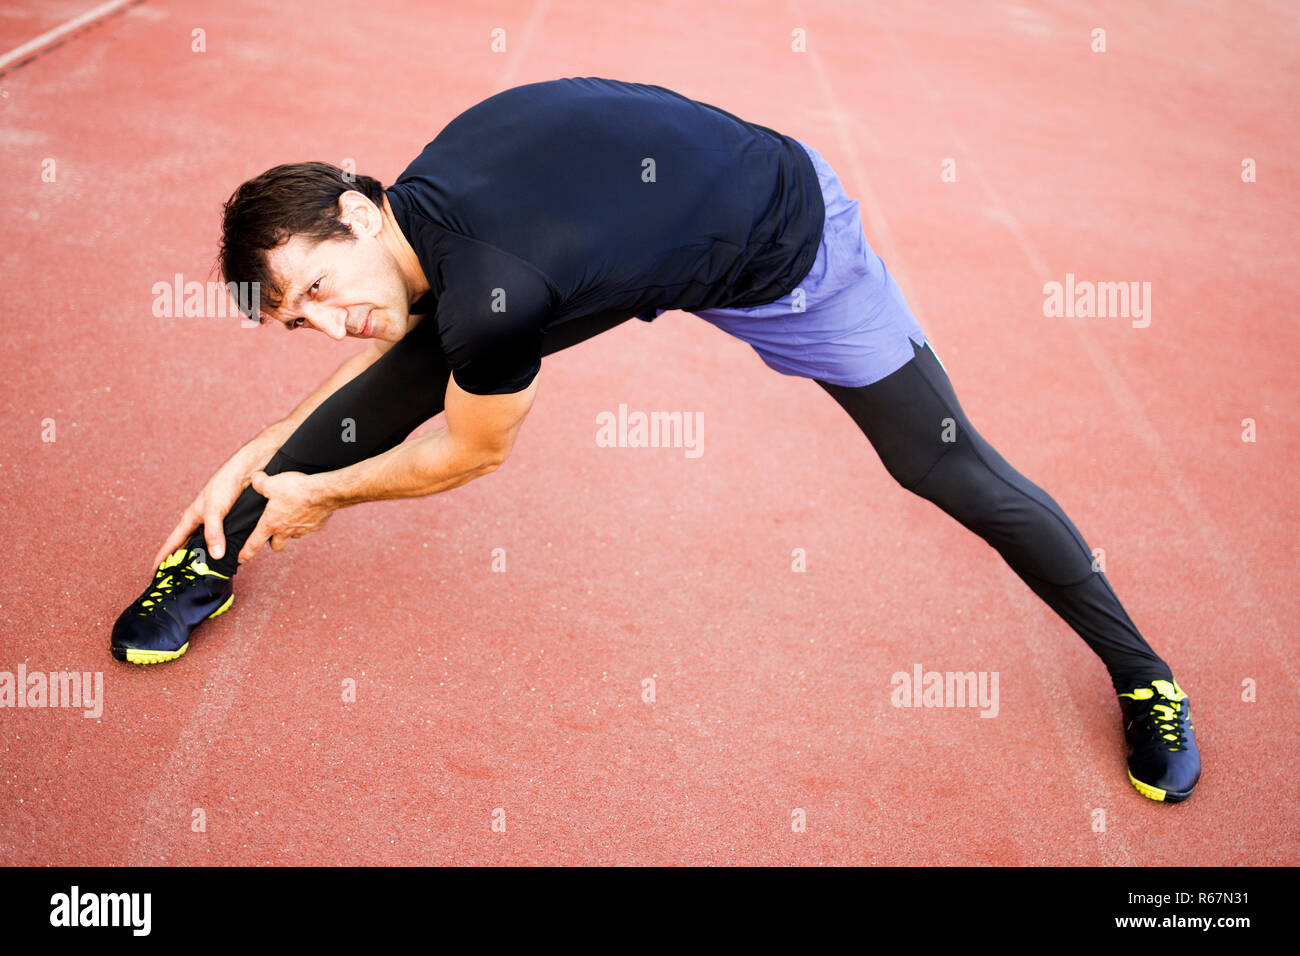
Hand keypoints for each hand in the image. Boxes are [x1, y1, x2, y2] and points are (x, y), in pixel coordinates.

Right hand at [152, 429, 283, 569]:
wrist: (246, 472)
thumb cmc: (225, 486)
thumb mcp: (215, 510)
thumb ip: (214, 532)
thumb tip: (215, 555)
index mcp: (190, 518)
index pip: (173, 542)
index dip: (163, 557)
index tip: (155, 573)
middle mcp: (200, 521)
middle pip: (187, 545)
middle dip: (181, 561)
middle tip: (179, 578)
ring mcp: (214, 521)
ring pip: (204, 544)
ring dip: (202, 557)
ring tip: (202, 573)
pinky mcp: (228, 521)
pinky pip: (220, 540)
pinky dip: (220, 550)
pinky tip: (225, 559)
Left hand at [238, 471, 335, 563]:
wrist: (324, 492)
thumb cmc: (296, 489)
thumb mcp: (271, 483)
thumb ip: (259, 482)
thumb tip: (256, 478)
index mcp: (271, 524)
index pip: (254, 543)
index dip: (246, 552)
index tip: (242, 558)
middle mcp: (286, 531)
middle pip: (276, 546)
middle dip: (272, 543)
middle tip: (271, 535)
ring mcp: (303, 530)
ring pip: (293, 536)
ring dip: (290, 531)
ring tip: (291, 518)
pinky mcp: (317, 526)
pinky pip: (309, 527)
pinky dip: (307, 522)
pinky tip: (308, 510)